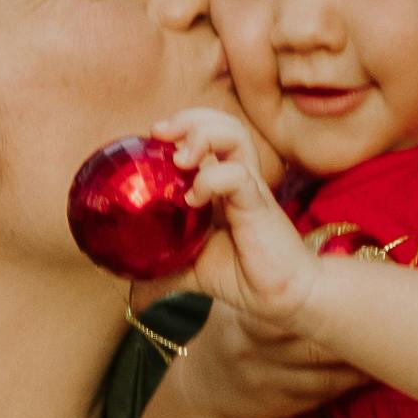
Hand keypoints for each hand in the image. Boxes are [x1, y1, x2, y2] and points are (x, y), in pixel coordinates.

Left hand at [150, 117, 360, 417]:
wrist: (285, 298)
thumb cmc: (245, 277)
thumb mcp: (193, 271)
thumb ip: (165, 271)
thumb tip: (132, 294)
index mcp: (223, 184)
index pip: (207, 133)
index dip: (180, 126)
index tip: (151, 138)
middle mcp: (239, 178)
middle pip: (222, 123)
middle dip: (189, 118)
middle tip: (159, 133)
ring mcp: (251, 188)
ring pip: (235, 135)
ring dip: (202, 135)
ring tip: (180, 158)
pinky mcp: (259, 206)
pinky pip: (237, 176)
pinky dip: (211, 179)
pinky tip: (194, 200)